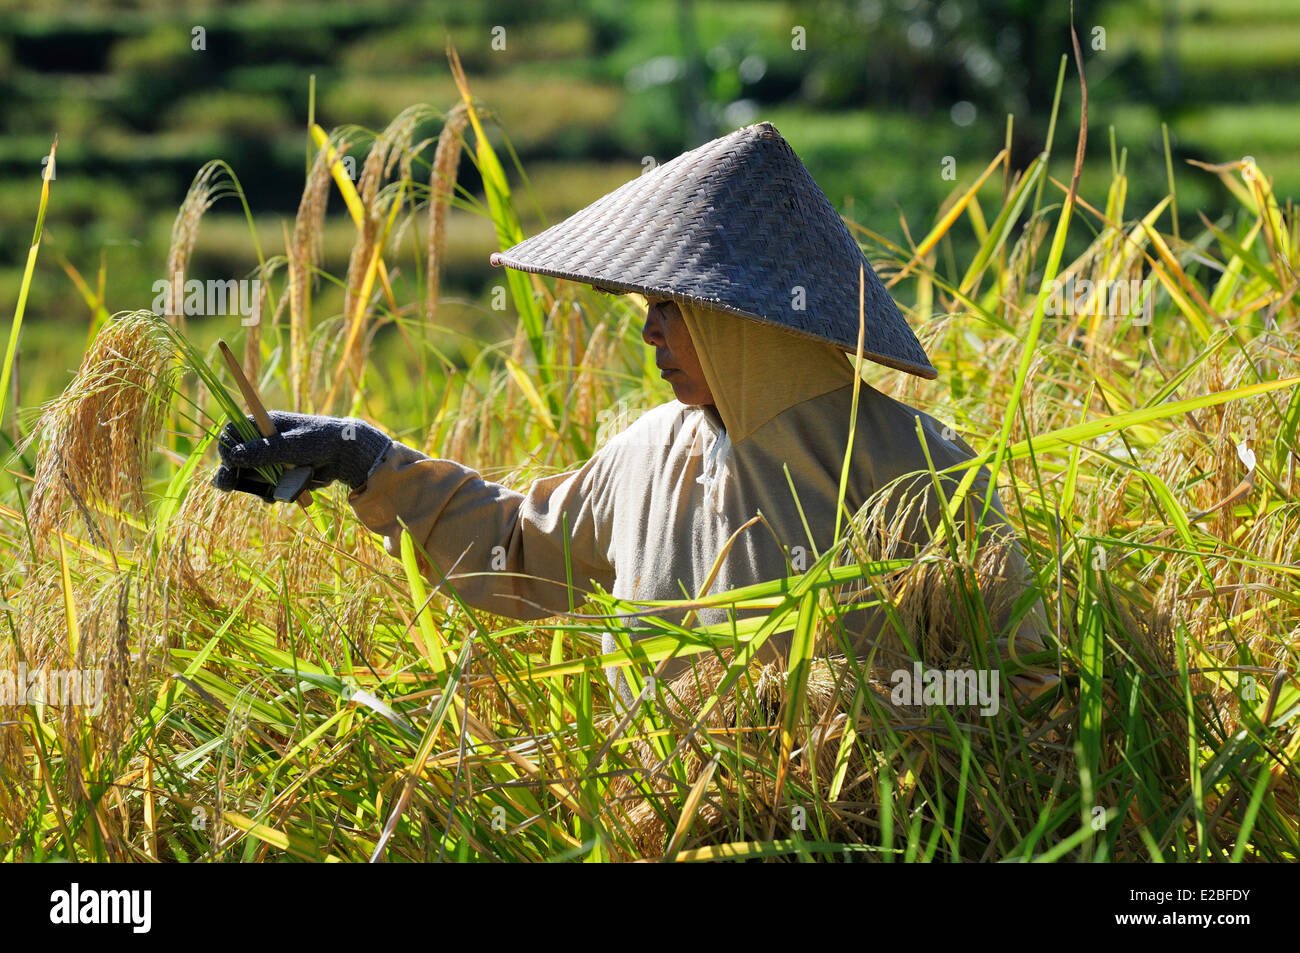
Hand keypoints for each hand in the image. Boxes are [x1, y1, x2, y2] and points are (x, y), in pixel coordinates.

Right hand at [213, 411, 391, 500]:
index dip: (226, 447)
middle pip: (236, 458)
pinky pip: (266, 487)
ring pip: (250, 477)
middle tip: (226, 487)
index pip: (232, 433)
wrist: (347, 456)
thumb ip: (263, 451)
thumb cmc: (321, 442)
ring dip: (255, 487)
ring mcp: (271, 459)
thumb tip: (232, 456)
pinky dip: (269, 493)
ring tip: (268, 493)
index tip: (228, 463)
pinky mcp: (280, 474)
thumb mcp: (292, 446)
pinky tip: (276, 497)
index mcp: (264, 424)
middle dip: (232, 473)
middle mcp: (264, 441)